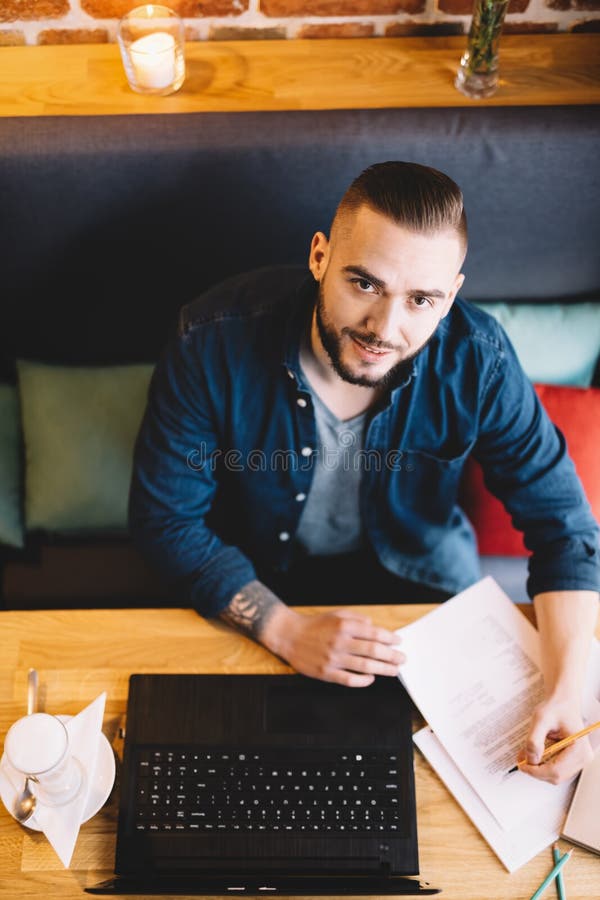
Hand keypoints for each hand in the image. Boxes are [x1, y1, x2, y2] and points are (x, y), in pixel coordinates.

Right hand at [261, 606, 404, 686]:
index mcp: (344, 625)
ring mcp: (333, 658)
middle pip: (373, 651)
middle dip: (392, 656)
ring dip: (383, 669)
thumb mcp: (336, 614)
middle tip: (402, 659)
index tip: (399, 642)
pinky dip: (364, 681)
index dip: (390, 639)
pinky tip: (371, 678)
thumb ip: (357, 619)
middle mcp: (340, 641)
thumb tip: (375, 628)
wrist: (289, 635)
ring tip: (394, 670)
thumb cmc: (315, 625)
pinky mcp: (326, 673)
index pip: (374, 633)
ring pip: (365, 666)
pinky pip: (350, 680)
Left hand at [519, 698, 593, 784]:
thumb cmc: (556, 707)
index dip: (536, 771)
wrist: (563, 702)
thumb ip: (534, 740)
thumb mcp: (541, 719)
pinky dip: (543, 764)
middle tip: (521, 759)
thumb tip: (530, 759)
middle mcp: (583, 757)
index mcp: (579, 748)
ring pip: (555, 775)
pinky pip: (556, 769)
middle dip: (536, 770)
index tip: (522, 765)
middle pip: (556, 776)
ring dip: (539, 769)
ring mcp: (579, 759)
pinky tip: (534, 754)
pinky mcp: (572, 759)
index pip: (556, 771)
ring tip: (526, 755)